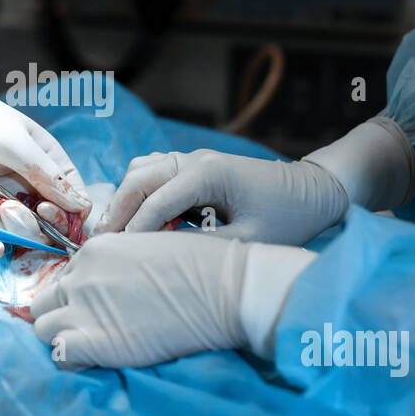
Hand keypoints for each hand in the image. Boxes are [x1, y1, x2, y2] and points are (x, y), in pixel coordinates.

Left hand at [0, 41, 91, 216]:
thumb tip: (82, 206)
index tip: (48, 214)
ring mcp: (7, 196)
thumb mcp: (16, 143)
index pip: (76, 200)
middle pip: (50, 222)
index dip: (70, 216)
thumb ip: (48, 176)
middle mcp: (33, 182)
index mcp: (50, 161)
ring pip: (19, 228)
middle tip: (7, 206)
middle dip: (31, 220)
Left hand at [30, 232, 313, 369]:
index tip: (99, 309)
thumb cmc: (201, 267)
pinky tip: (98, 360)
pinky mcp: (94, 341)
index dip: (77, 297)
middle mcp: (80, 276)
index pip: (63, 278)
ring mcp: (83, 308)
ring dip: (64, 339)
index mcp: (94, 250)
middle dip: (62, 316)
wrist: (224, 288)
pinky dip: (73, 361)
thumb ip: (118, 264)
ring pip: (43, 330)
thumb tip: (110, 286)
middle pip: (44, 302)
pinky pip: (60, 356)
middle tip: (93, 330)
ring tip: (96, 347)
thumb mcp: (148, 247)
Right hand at [95, 150, 347, 245]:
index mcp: (208, 173)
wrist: (314, 192)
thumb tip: (160, 257)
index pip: (156, 202)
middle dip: (117, 211)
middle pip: (139, 178)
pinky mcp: (195, 165)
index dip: (133, 231)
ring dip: (124, 198)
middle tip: (100, 244)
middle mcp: (195, 159)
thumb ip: (202, 247)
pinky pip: (154, 171)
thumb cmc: (288, 218)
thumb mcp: (248, 240)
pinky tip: (136, 218)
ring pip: (142, 171)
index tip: (114, 256)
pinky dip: (138, 191)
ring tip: (113, 233)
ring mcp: (193, 158)